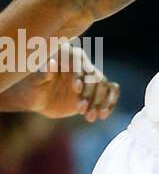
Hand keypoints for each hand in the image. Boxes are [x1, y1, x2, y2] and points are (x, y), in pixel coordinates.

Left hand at [1, 42, 119, 120]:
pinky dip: (110, 102)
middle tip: (80, 109)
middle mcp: (82, 65)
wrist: (38, 99)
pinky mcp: (97, 90)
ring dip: (99, 102)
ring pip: (104, 85)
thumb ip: (43, 73)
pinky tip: (104, 114)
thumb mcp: (34, 82)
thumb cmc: (33, 87)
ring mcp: (91, 77)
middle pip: (94, 76)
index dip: (80, 74)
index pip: (79, 61)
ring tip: (89, 117)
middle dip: (90, 93)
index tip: (76, 88)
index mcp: (68, 56)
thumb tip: (51, 63)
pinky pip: (111, 91)